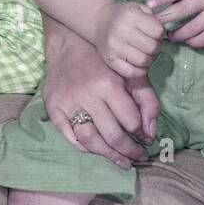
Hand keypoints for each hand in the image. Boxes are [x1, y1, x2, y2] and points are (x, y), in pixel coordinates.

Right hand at [43, 18, 159, 168]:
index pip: (130, 122)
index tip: (146, 140)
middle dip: (129, 151)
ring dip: (109, 155)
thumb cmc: (103, 61)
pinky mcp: (53, 108)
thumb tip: (150, 134)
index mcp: (108, 84)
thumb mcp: (130, 73)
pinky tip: (98, 151)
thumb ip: (147, 100)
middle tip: (138, 157)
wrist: (67, 43)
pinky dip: (86, 149)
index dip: (141, 134)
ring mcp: (68, 103)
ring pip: (90, 141)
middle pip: (111, 135)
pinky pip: (70, 138)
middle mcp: (87, 95)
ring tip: (122, 161)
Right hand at [92, 0, 164, 78]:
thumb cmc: (124, 15)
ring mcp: (114, 47)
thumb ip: (153, 17)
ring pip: (144, 60)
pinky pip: (132, 72)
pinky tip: (139, 62)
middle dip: (156, 46)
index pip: (158, 31)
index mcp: (130, 15)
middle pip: (152, 47)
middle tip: (151, 43)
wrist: (99, 21)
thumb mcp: (138, 7)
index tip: (155, 32)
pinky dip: (140, 70)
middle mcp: (120, 31)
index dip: (160, 33)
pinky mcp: (110, 60)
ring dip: (149, 58)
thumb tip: (162, 32)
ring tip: (145, 52)